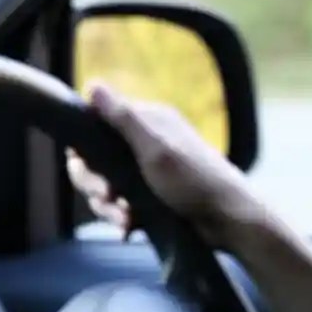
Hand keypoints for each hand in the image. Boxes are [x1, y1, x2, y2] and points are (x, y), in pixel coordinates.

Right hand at [68, 81, 274, 248]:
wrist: (226, 219)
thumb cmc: (192, 178)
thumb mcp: (155, 146)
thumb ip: (123, 118)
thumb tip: (93, 84)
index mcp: (147, 122)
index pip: (96, 124)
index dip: (84, 146)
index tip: (86, 163)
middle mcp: (145, 143)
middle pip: (94, 160)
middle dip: (94, 182)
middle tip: (107, 196)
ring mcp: (146, 172)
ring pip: (105, 187)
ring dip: (108, 206)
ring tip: (125, 218)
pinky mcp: (149, 197)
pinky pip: (120, 206)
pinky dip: (121, 217)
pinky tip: (129, 227)